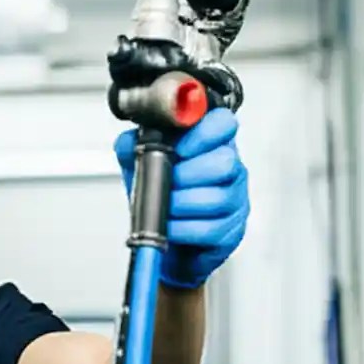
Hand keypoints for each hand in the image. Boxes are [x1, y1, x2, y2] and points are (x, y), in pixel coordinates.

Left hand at [114, 107, 248, 288]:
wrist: (163, 239)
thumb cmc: (160, 196)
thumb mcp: (140, 165)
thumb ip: (133, 147)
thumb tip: (128, 141)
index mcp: (212, 143)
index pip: (223, 123)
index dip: (202, 133)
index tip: (179, 147)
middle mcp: (231, 167)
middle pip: (224, 162)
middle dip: (186, 174)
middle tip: (164, 182)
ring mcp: (236, 199)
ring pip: (218, 197)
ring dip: (182, 203)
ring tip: (164, 206)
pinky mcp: (232, 230)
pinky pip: (212, 229)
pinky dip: (183, 229)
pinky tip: (170, 227)